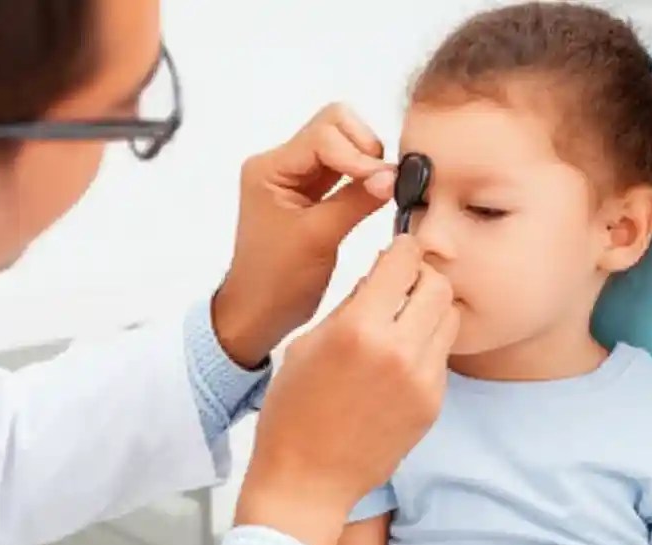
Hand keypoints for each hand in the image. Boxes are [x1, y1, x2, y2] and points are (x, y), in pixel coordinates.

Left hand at [213, 103, 396, 367]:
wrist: (258, 312)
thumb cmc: (276, 281)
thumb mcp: (319, 238)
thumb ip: (356, 201)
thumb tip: (393, 177)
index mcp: (269, 168)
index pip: (323, 134)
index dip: (358, 154)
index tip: (383, 182)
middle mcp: (280, 164)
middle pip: (334, 125)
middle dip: (364, 148)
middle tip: (381, 183)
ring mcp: (296, 176)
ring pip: (343, 143)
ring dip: (366, 162)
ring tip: (380, 191)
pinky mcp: (311, 192)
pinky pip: (344, 168)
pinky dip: (363, 176)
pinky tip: (375, 195)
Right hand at [234, 236, 460, 544]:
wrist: (308, 479)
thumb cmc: (294, 412)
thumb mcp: (308, 344)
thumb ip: (350, 306)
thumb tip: (380, 277)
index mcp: (358, 329)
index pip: (403, 262)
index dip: (400, 250)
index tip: (396, 252)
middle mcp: (398, 351)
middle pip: (438, 286)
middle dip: (421, 278)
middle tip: (402, 286)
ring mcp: (421, 380)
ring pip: (449, 319)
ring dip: (430, 311)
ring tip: (403, 323)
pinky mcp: (433, 404)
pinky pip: (442, 356)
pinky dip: (426, 347)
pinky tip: (399, 361)